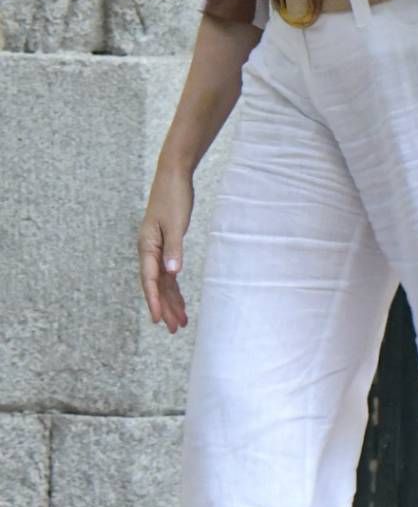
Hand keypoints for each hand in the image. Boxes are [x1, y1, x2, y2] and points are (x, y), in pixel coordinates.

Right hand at [138, 164, 194, 332]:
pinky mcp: (165, 246)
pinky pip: (168, 274)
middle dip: (165, 308)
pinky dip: (175, 288)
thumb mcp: (175, 223)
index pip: (150, 280)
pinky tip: (181, 302)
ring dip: (171, 302)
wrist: (173, 176)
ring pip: (163, 282)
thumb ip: (174, 248)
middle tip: (174, 329)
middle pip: (156, 286)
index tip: (157, 320)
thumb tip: (172, 273)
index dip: (154, 301)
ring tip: (180, 323)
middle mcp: (148, 251)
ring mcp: (156, 249)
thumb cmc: (173, 197)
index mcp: (146, 246)